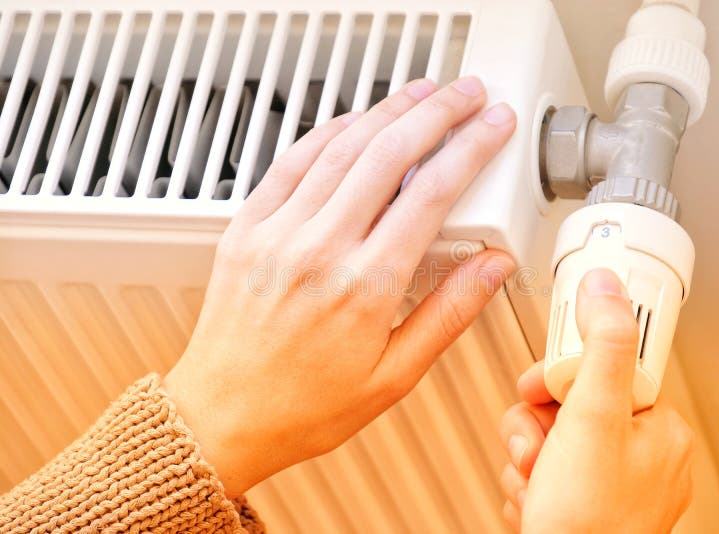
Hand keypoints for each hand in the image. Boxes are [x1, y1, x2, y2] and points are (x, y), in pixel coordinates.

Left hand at [163, 77, 516, 495]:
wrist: (222, 416)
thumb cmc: (303, 406)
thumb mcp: (394, 376)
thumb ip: (448, 314)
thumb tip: (491, 268)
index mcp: (365, 286)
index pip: (431, 193)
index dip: (470, 148)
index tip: (493, 126)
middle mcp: (320, 249)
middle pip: (389, 153)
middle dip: (437, 112)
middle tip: (466, 94)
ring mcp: (278, 233)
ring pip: (341, 147)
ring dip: (387, 111)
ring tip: (420, 93)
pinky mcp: (247, 229)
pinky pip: (289, 162)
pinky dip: (327, 132)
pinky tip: (353, 122)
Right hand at [499, 269, 693, 532]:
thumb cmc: (587, 521)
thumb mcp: (592, 418)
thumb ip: (599, 345)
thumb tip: (605, 285)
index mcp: (657, 430)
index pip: (600, 370)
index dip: (559, 376)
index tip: (542, 386)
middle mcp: (638, 456)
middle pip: (565, 405)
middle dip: (534, 426)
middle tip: (536, 447)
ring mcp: (609, 483)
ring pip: (546, 437)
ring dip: (524, 457)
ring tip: (534, 481)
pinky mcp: (581, 503)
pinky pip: (543, 470)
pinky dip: (528, 483)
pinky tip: (535, 501)